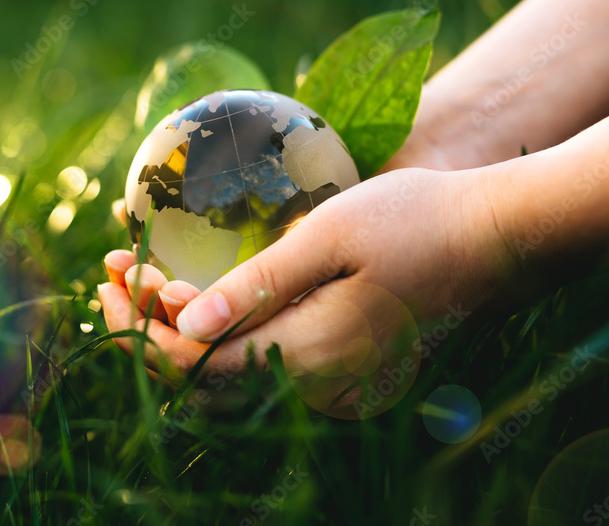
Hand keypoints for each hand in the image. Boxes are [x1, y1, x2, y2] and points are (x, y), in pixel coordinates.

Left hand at [99, 167, 518, 416]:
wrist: (497, 239)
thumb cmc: (416, 222)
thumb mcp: (328, 239)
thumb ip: (257, 288)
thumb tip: (188, 324)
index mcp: (309, 353)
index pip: (196, 365)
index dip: (140, 328)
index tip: (110, 278)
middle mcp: (317, 385)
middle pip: (204, 380)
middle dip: (148, 329)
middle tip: (115, 273)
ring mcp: (333, 384)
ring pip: (230, 378)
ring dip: (180, 334)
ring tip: (145, 279)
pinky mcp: (342, 370)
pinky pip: (262, 368)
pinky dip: (220, 337)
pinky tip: (200, 298)